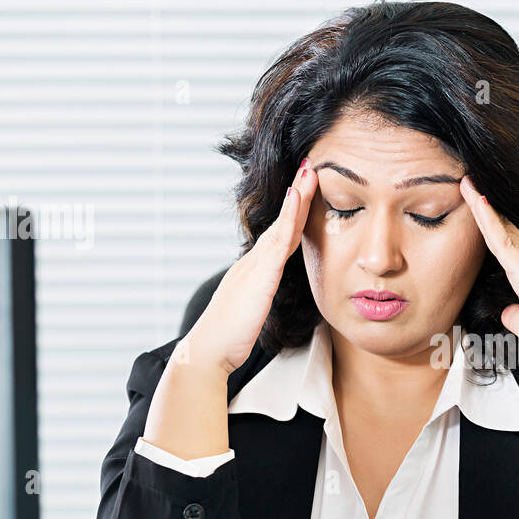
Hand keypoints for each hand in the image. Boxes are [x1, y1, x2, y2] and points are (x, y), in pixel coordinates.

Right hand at [185, 159, 318, 376]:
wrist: (208, 351)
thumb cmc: (229, 337)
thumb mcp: (251, 309)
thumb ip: (261, 295)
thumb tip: (269, 292)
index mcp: (255, 270)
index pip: (279, 235)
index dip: (294, 213)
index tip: (306, 190)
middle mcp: (254, 262)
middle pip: (281, 222)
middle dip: (297, 194)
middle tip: (309, 167)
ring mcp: (255, 266)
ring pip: (280, 225)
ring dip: (296, 197)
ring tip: (309, 172)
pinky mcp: (259, 276)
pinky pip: (278, 242)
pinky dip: (289, 218)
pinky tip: (298, 198)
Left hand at [459, 174, 518, 472]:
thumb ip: (517, 316)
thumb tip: (507, 312)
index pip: (511, 242)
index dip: (494, 223)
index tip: (477, 206)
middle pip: (506, 228)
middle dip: (486, 206)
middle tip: (467, 183)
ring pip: (502, 229)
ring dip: (483, 206)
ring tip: (466, 184)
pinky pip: (504, 242)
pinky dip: (489, 221)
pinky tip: (477, 204)